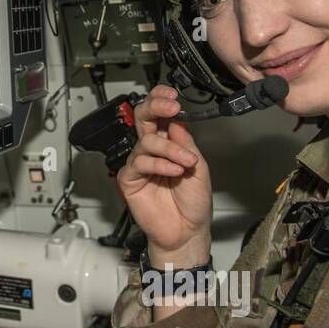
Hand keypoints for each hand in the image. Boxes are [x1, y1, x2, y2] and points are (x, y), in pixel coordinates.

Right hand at [113, 84, 212, 268]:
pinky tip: (174, 171)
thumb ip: (186, 144)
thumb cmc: (193, 203)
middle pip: (144, 118)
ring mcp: (140, 164)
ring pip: (147, 141)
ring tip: (187, 162)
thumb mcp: (199, 168)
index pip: (161, 115)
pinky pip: (140, 163)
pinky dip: (159, 164)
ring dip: (170, 149)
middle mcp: (153, 150)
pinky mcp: (130, 179)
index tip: (172, 95)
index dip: (162, 100)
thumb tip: (176, 120)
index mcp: (170, 143)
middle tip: (170, 106)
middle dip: (155, 106)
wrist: (187, 231)